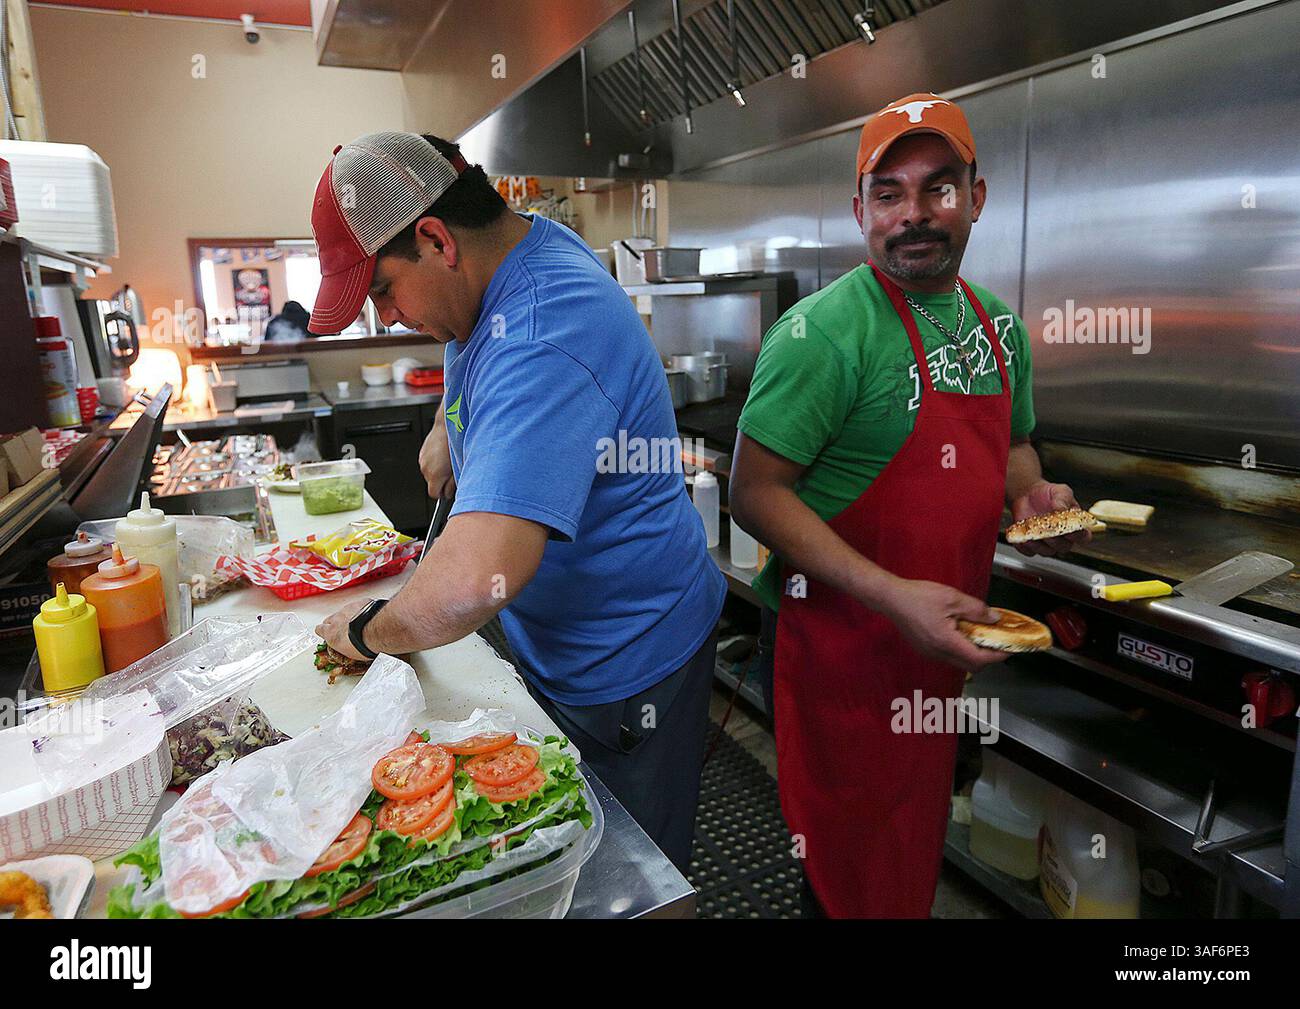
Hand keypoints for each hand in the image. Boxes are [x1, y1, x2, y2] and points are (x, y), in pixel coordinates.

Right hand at [314, 598, 371, 661]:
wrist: (377, 631)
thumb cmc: (363, 645)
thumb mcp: (349, 654)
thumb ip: (342, 646)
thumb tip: (346, 648)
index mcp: (330, 632)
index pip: (319, 629)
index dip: (325, 632)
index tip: (329, 635)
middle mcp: (337, 618)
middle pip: (331, 618)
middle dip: (337, 624)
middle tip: (347, 630)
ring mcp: (349, 608)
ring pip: (346, 611)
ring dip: (351, 617)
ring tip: (361, 625)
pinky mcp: (361, 602)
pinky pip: (360, 605)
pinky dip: (363, 610)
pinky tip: (369, 617)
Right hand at [418, 418, 455, 498]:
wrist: (448, 426)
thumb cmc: (455, 446)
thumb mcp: (458, 469)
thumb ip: (453, 483)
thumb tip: (450, 491)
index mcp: (435, 475)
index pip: (434, 494)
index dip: (442, 493)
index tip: (448, 490)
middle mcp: (426, 468)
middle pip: (431, 484)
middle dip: (440, 482)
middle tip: (451, 473)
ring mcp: (422, 460)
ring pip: (429, 473)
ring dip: (437, 471)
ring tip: (447, 462)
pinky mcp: (422, 453)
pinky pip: (427, 463)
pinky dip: (434, 463)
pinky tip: (442, 456)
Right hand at [878, 578, 1009, 670]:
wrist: (891, 598)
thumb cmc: (917, 596)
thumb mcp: (952, 598)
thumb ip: (976, 609)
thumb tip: (994, 618)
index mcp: (946, 642)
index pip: (979, 659)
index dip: (997, 655)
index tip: (1008, 648)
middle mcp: (938, 653)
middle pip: (971, 666)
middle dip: (987, 656)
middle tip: (996, 640)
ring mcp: (930, 653)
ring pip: (960, 662)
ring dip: (973, 653)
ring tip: (978, 633)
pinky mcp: (925, 650)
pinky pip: (948, 656)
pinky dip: (960, 649)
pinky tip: (959, 632)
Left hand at [1010, 480, 1090, 556]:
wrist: (1028, 495)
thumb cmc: (1049, 494)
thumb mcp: (1060, 491)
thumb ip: (1063, 500)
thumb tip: (1061, 508)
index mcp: (1074, 526)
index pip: (1083, 536)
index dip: (1079, 535)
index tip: (1071, 530)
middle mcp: (1062, 538)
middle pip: (1063, 547)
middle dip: (1055, 540)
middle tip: (1047, 530)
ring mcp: (1047, 543)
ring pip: (1046, 552)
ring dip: (1038, 546)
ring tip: (1031, 536)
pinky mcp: (1032, 545)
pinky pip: (1029, 552)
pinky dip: (1024, 547)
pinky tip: (1022, 539)